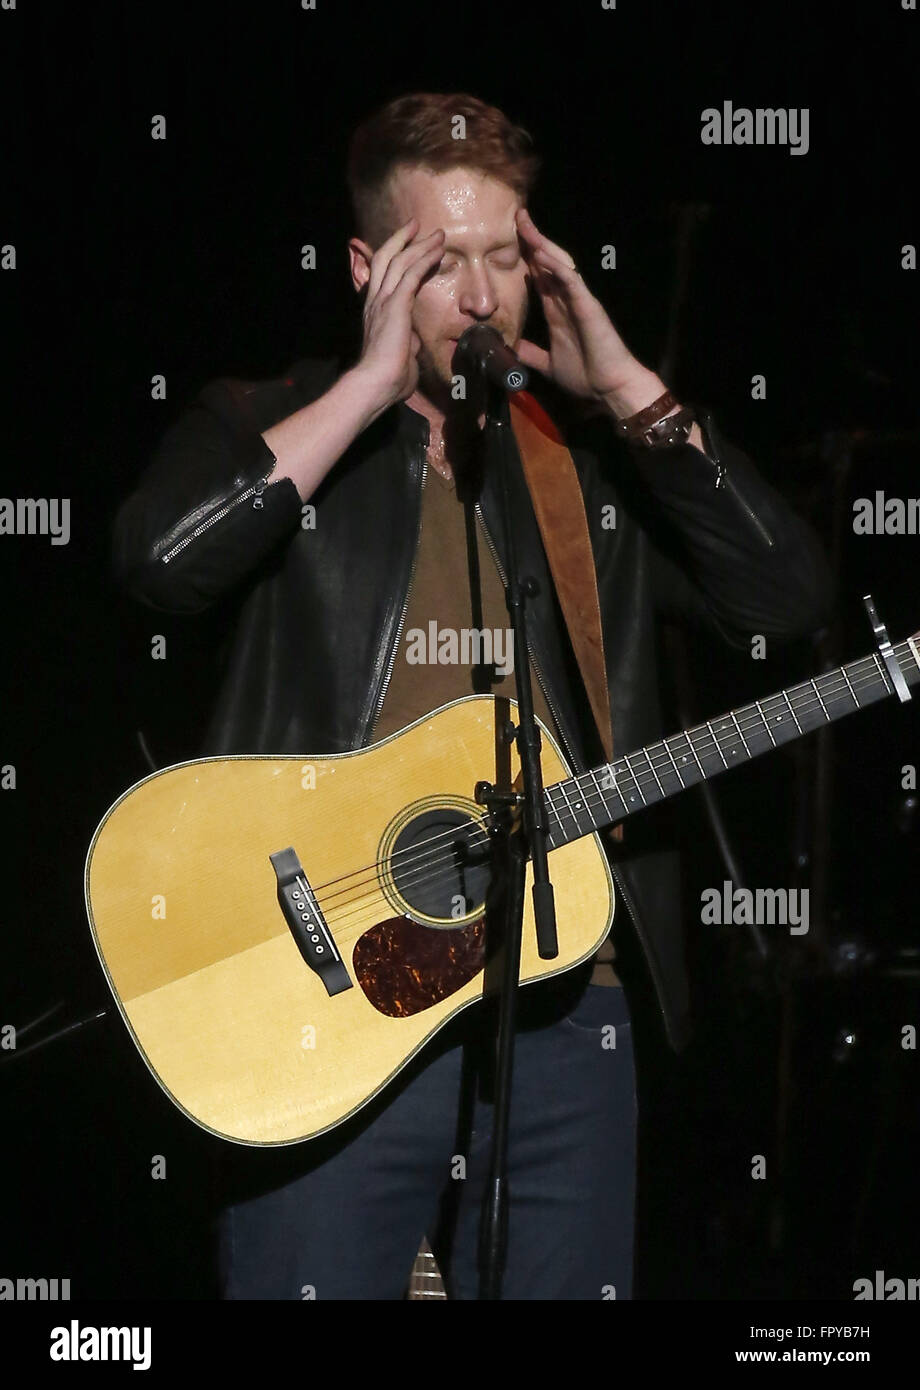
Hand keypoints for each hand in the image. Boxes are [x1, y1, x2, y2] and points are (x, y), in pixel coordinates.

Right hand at [355, 217, 444, 405]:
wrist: (376, 384)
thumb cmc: (388, 379)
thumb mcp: (399, 355)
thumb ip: (406, 344)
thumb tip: (413, 341)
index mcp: (374, 312)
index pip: (383, 276)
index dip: (395, 258)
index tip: (409, 247)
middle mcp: (375, 301)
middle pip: (385, 258)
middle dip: (402, 239)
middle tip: (417, 225)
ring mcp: (383, 301)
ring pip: (398, 261)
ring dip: (418, 244)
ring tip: (435, 233)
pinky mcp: (395, 305)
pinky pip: (411, 274)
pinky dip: (424, 259)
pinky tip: (438, 250)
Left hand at [514, 207, 643, 403]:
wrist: (609, 389)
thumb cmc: (586, 376)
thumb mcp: (548, 364)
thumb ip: (532, 353)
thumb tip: (511, 348)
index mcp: (557, 312)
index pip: (539, 277)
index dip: (526, 257)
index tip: (510, 237)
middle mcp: (566, 301)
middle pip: (547, 263)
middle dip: (532, 240)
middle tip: (517, 216)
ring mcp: (578, 301)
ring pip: (558, 265)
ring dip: (541, 244)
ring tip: (525, 225)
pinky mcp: (588, 306)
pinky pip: (570, 281)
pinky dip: (555, 267)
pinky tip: (540, 254)